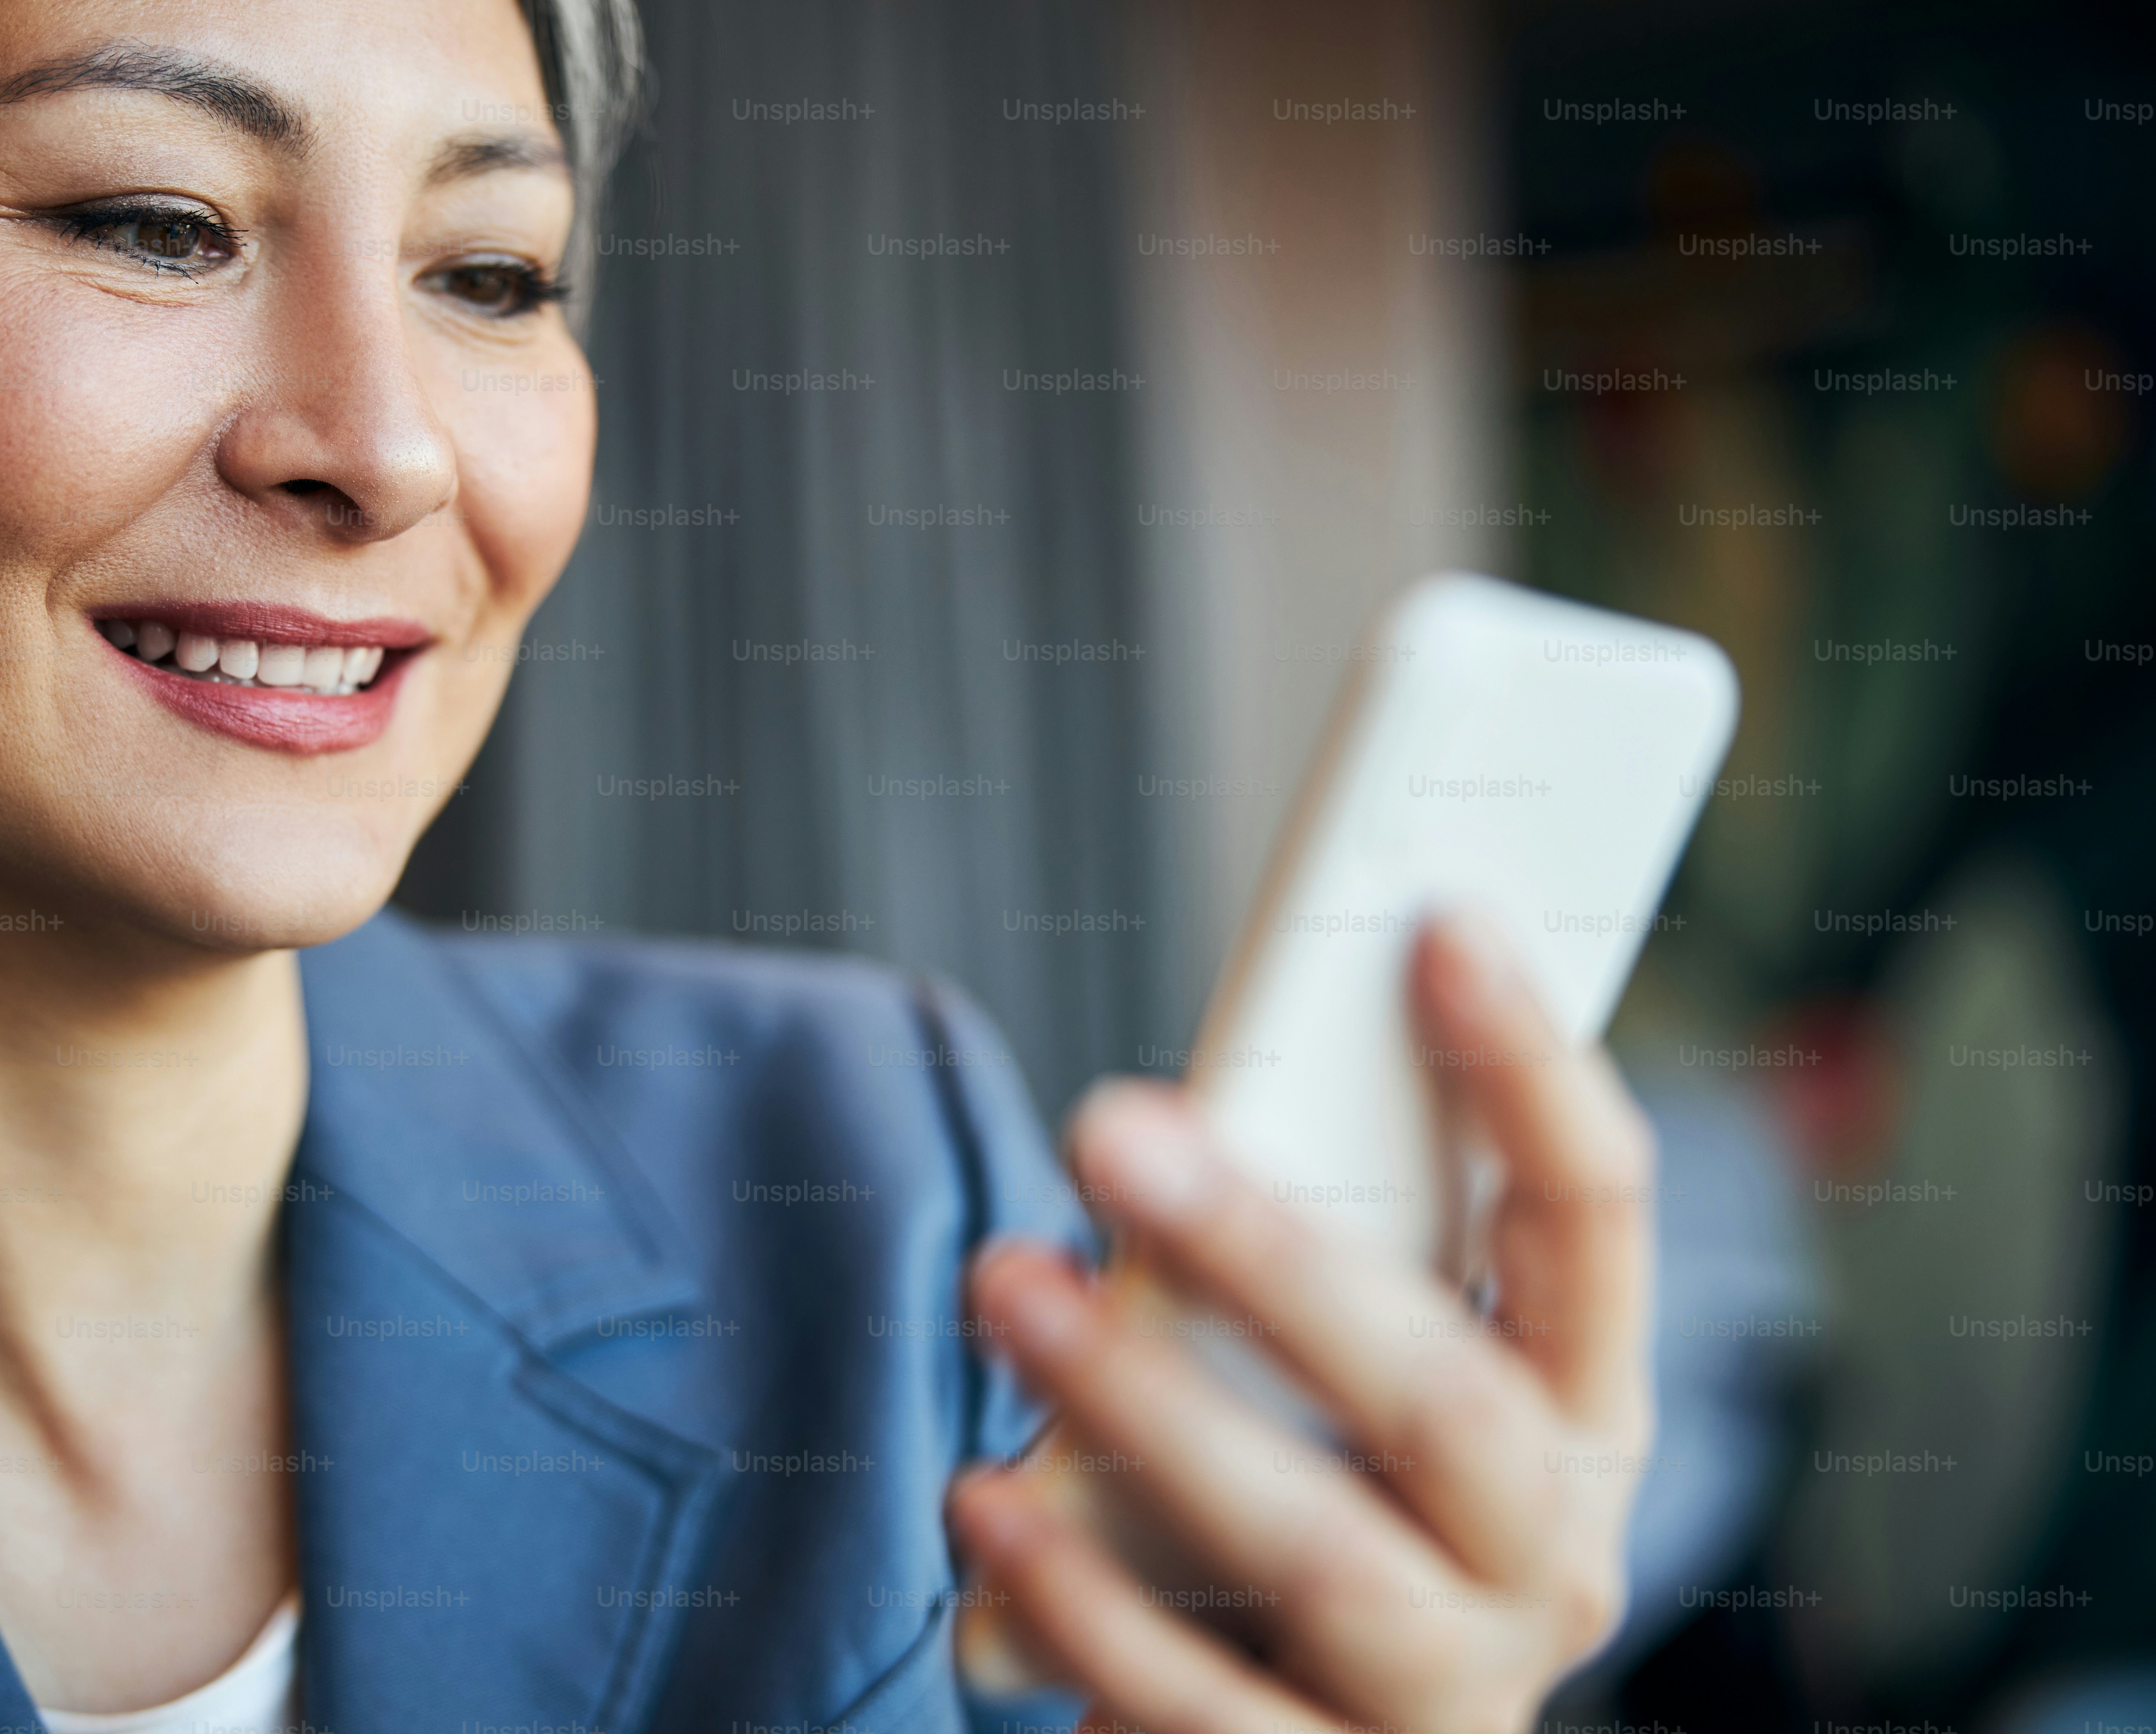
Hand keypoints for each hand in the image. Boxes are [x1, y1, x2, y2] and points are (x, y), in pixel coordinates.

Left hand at [948, 914, 1657, 1733]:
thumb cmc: (1310, 1507)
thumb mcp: (1347, 1388)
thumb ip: (1311, 1267)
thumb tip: (1175, 1111)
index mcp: (1575, 1418)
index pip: (1595, 1225)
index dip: (1533, 1074)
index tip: (1440, 924)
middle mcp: (1544, 1560)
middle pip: (1449, 1400)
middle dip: (1277, 1255)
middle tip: (1112, 1123)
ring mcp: (1443, 1694)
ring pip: (1322, 1554)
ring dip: (1147, 1408)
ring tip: (1004, 1285)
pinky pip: (1205, 1706)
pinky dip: (1084, 1601)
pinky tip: (984, 1497)